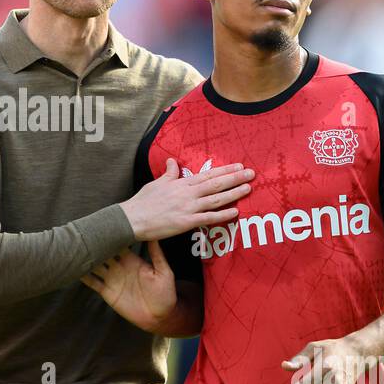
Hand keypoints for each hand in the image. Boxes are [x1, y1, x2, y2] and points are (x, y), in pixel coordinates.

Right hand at [81, 240, 176, 332]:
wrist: (159, 317)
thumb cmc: (165, 294)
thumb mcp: (164, 272)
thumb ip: (157, 255)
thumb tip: (154, 234)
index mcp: (132, 259)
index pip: (118, 243)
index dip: (111, 234)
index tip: (102, 223)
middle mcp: (120, 266)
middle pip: (104, 251)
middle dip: (95, 242)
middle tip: (83, 232)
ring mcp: (112, 279)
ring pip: (95, 265)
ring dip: (86, 257)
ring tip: (74, 248)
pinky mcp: (107, 292)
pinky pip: (93, 282)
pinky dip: (84, 276)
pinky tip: (74, 269)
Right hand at [120, 158, 253, 241]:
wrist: (133, 218)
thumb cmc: (143, 201)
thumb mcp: (157, 183)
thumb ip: (169, 173)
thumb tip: (173, 161)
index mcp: (181, 184)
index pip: (208, 175)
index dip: (225, 170)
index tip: (238, 166)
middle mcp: (188, 193)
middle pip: (216, 184)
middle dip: (235, 178)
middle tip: (251, 174)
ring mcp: (189, 208)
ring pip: (216, 199)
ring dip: (234, 193)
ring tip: (248, 188)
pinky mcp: (186, 222)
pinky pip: (208, 218)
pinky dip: (223, 215)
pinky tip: (235, 212)